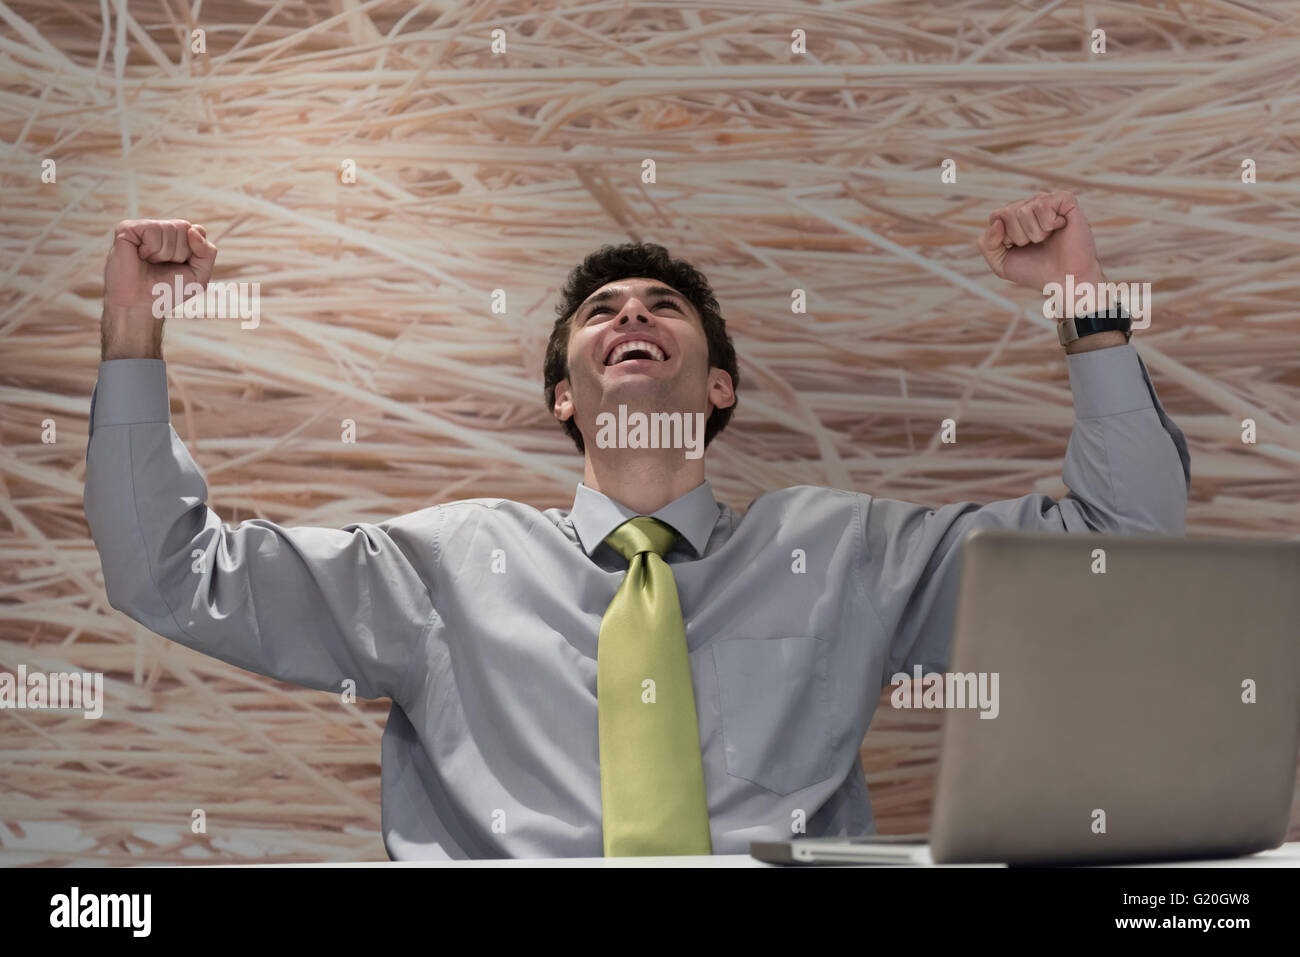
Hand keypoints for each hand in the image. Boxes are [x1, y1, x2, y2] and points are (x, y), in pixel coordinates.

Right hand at [101, 219, 216, 358]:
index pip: (198, 230)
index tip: (181, 266)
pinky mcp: (127, 228)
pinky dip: (151, 249)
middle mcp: (161, 228)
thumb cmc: (168, 290)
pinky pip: (152, 230)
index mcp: (178, 237)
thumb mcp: (199, 275)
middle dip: (179, 253)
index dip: (193, 251)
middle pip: (184, 227)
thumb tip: (193, 229)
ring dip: (164, 253)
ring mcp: (143, 227)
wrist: (141, 304)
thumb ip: (207, 252)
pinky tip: (141, 257)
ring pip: (169, 228)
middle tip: (163, 266)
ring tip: (151, 263)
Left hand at [977, 191, 1103, 290]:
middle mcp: (1030, 206)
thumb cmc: (1035, 271)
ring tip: (1048, 238)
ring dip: (1035, 233)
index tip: (1020, 248)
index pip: (996, 216)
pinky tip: (1060, 227)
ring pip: (1023, 210)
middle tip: (1037, 244)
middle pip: (1007, 213)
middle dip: (1019, 236)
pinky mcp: (1065, 200)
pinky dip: (1048, 223)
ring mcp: (1048, 202)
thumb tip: (997, 222)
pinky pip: (1042, 204)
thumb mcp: (1001, 263)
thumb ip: (987, 244)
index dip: (1005, 238)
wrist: (1063, 280)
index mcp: (1015, 218)